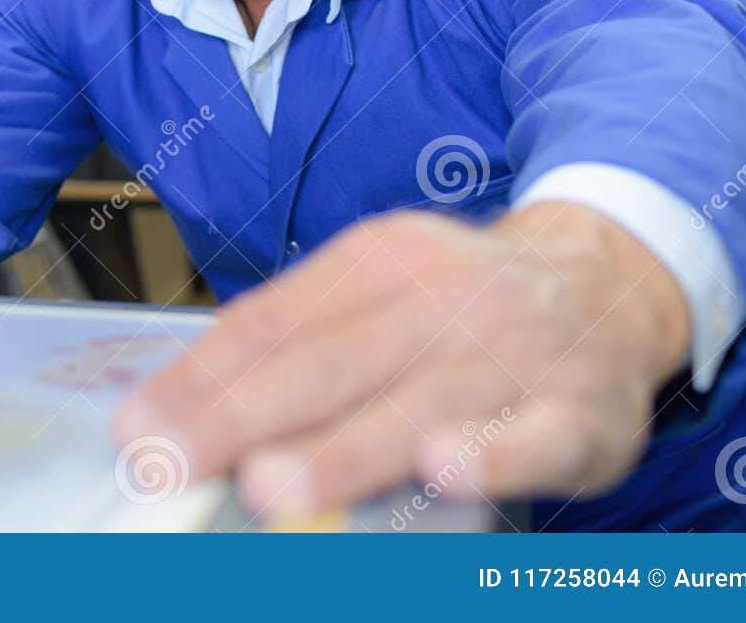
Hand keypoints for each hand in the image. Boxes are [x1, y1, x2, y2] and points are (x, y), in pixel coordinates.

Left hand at [115, 202, 691, 517]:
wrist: (608, 277)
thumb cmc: (461, 301)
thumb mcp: (376, 288)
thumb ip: (295, 340)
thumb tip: (186, 403)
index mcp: (375, 261)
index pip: (272, 323)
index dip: (200, 378)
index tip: (137, 428)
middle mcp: (439, 298)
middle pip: (327, 364)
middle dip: (239, 418)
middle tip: (171, 462)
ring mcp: (512, 353)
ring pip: (418, 404)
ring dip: (343, 449)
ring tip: (272, 484)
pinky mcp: (580, 411)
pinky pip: (535, 437)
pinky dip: (491, 454)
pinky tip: (444, 470)